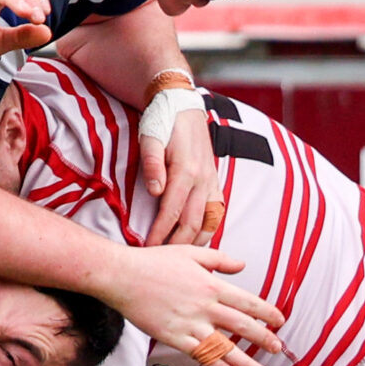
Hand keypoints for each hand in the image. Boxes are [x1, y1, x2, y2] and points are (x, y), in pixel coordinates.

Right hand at [105, 243, 284, 365]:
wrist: (122, 276)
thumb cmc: (153, 262)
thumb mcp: (191, 253)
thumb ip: (220, 259)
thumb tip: (242, 265)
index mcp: (212, 284)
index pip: (248, 302)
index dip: (267, 313)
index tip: (280, 322)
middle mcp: (205, 306)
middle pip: (242, 326)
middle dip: (264, 340)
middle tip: (278, 349)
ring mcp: (190, 324)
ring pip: (226, 347)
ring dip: (247, 363)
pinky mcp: (174, 337)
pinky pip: (202, 356)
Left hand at [141, 106, 218, 245]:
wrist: (183, 105)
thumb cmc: (162, 120)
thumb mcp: (150, 136)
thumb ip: (152, 163)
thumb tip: (155, 191)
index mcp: (186, 171)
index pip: (172, 213)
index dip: (160, 235)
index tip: (148, 250)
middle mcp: (203, 180)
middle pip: (192, 224)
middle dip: (175, 245)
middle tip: (159, 260)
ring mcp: (212, 182)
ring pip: (208, 223)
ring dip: (194, 243)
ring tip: (178, 258)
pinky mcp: (215, 183)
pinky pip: (216, 214)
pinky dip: (207, 232)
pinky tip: (196, 243)